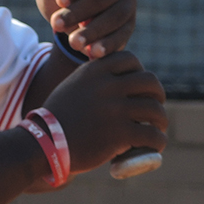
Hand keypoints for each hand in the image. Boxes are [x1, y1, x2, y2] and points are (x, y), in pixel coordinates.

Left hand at [32, 0, 135, 58]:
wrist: (68, 28)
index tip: (60, 0)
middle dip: (81, 10)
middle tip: (57, 24)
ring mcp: (128, 3)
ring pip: (116, 15)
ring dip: (93, 30)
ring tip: (72, 42)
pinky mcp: (129, 25)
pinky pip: (123, 34)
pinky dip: (107, 43)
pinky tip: (92, 52)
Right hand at [42, 51, 166, 172]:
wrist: (43, 143)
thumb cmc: (58, 118)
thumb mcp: (73, 87)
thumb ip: (94, 81)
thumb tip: (117, 82)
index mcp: (94, 70)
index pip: (130, 60)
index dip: (140, 72)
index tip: (139, 86)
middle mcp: (106, 85)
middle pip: (149, 82)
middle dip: (157, 94)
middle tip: (155, 106)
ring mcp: (115, 109)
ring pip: (155, 109)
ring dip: (160, 119)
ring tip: (157, 127)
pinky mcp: (120, 133)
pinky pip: (152, 134)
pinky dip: (157, 140)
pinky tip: (155, 144)